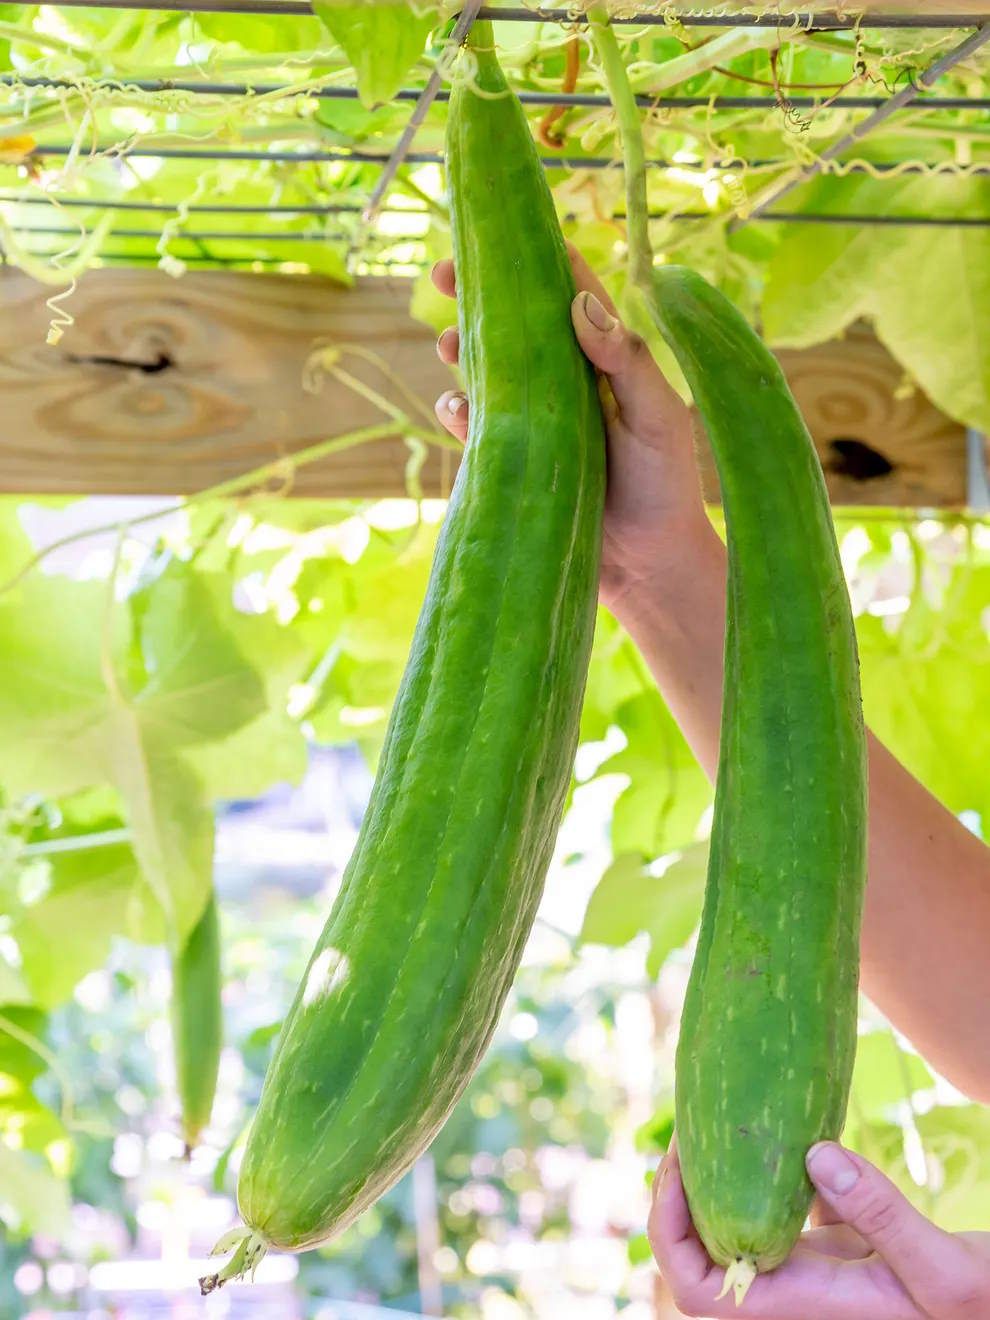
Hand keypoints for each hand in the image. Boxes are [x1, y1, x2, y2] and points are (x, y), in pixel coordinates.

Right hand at [428, 247, 708, 614]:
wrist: (647, 569)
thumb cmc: (666, 488)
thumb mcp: (658, 418)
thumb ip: (626, 361)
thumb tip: (578, 301)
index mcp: (607, 361)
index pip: (570, 294)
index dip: (537, 258)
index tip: (501, 231)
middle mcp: (567, 384)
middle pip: (516, 324)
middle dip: (478, 296)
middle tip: (444, 274)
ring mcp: (538, 422)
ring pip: (486, 371)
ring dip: (461, 351)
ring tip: (447, 346)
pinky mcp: (515, 461)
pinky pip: (475, 428)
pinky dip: (458, 414)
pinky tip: (457, 412)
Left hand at [650, 1137, 989, 1318]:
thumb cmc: (983, 1307)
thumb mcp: (945, 1272)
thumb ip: (881, 1214)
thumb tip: (814, 1153)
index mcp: (803, 1307)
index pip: (699, 1290)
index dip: (670, 1233)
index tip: (677, 1168)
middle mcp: (796, 1288)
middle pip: (703, 1253)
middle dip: (681, 1194)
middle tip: (689, 1128)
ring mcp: (814, 1264)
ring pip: (738, 1223)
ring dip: (717, 1178)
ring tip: (715, 1118)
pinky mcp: (840, 1239)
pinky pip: (784, 1202)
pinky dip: (770, 1167)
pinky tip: (779, 1123)